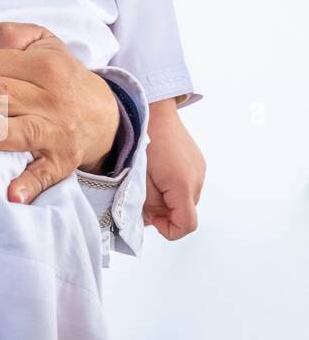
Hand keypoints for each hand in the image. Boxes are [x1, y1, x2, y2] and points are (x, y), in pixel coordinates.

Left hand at [0, 21, 120, 205]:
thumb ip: (10, 36)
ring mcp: (57, 131)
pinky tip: (11, 195)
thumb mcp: (42, 42)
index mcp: (43, 65)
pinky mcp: (63, 161)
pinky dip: (30, 185)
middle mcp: (51, 98)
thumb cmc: (56, 74)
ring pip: (22, 131)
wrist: (103, 113)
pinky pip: (47, 175)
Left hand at [142, 98, 204, 238]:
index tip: (151, 218)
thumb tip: (150, 219)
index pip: (187, 225)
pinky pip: (188, 184)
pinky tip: (158, 172)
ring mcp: (200, 170)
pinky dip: (174, 186)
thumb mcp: (139, 176)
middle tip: (143, 199)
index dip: (169, 229)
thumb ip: (146, 202)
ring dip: (169, 199)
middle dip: (165, 213)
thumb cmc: (144, 140)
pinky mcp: (198, 162)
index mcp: (183, 185)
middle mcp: (197, 180)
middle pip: (186, 212)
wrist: (155, 110)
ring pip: (186, 198)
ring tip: (149, 182)